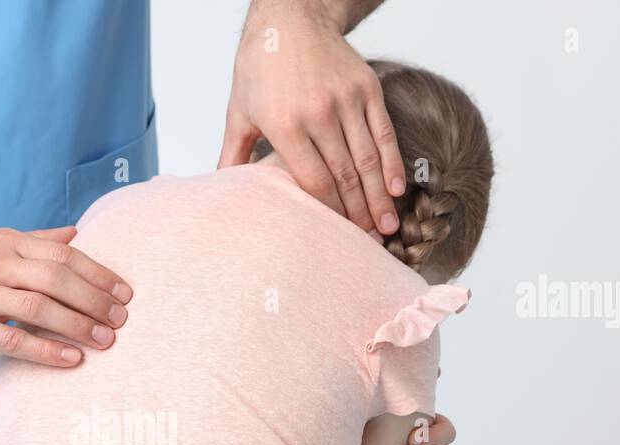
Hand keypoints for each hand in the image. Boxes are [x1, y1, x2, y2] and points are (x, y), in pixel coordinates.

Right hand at [0, 226, 130, 366]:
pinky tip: (70, 360)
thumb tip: (75, 234)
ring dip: (78, 326)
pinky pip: (12, 340)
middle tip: (122, 321)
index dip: (98, 274)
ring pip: (40, 308)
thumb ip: (34, 240)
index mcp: (7, 244)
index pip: (64, 255)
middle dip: (95, 301)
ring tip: (106, 342)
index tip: (124, 293)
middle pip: (58, 280)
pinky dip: (45, 350)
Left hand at [219, 1, 404, 233]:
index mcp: (284, 125)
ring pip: (367, 159)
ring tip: (386, 228)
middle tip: (369, 246)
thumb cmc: (260, 66)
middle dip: (358, 215)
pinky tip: (397, 190)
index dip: (329, 214)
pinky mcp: (366, 88)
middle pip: (344, 176)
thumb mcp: (239, 111)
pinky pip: (383, 133)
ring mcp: (346, 100)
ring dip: (379, 198)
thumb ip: (233, 155)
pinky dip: (392, 164)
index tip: (337, 239)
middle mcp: (318, 113)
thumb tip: (223, 193)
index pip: (312, 181)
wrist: (289, 17)